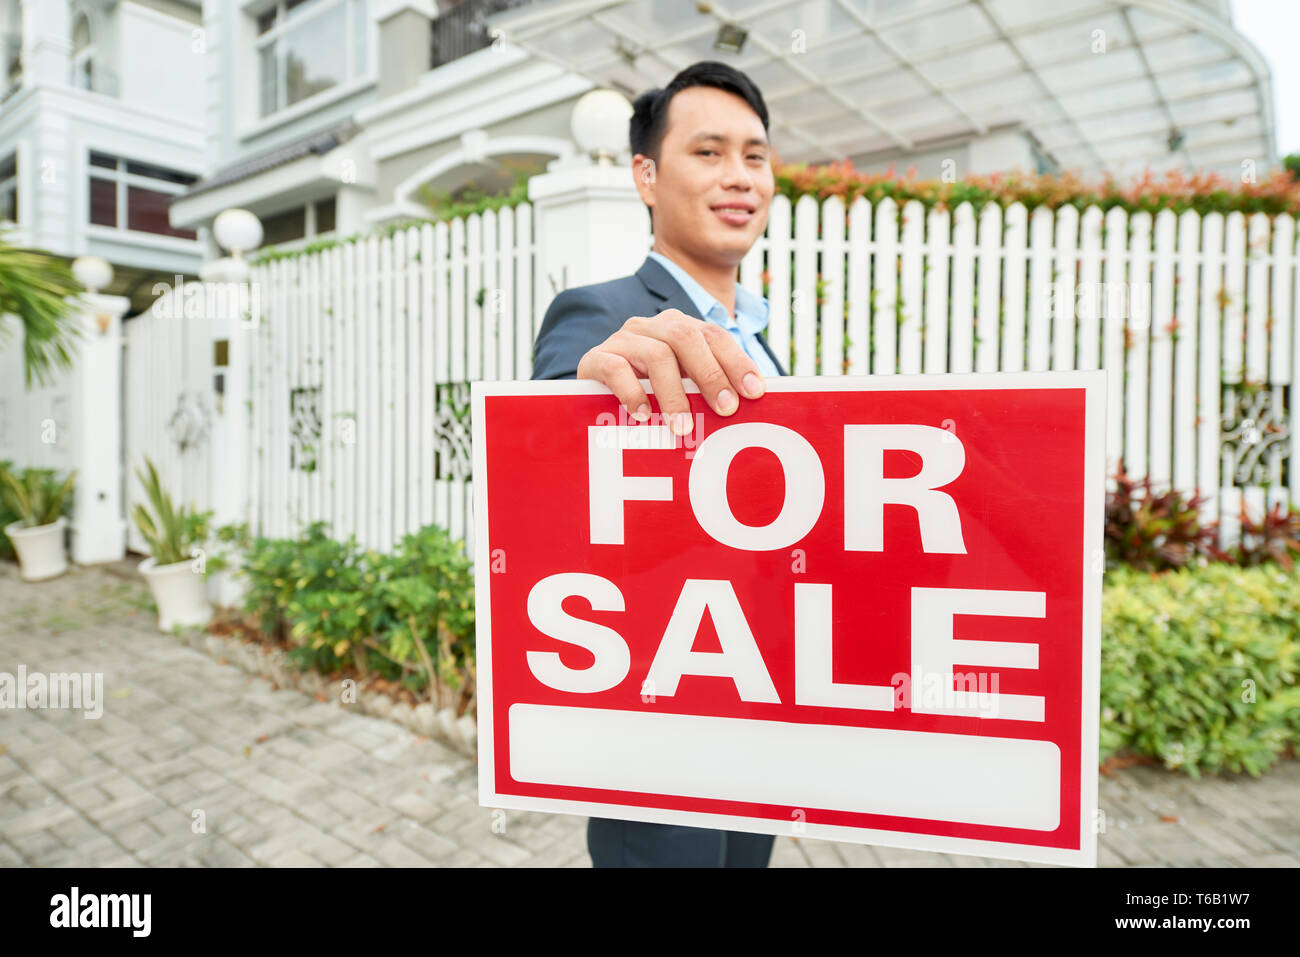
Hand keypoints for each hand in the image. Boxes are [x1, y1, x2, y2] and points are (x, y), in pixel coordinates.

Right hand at [576, 308, 766, 434]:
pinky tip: (642, 415)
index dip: (736, 361)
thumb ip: (709, 390)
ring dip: (674, 393)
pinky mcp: (595, 359)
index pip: (714, 336)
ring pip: (656, 354)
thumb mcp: (683, 388)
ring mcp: (623, 340)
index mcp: (679, 328)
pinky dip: (633, 393)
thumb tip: (750, 408)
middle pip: (686, 337)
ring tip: (683, 426)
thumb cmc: (649, 397)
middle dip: (711, 374)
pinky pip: (616, 369)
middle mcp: (652, 328)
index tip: (754, 392)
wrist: (590, 395)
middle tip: (725, 409)